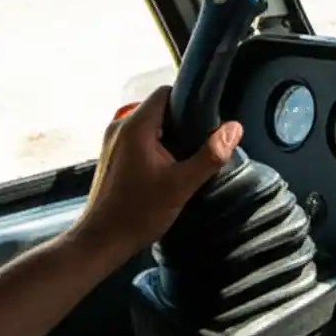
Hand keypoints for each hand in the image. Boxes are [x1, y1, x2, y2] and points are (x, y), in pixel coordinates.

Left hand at [74, 86, 242, 257]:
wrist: (101, 242)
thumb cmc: (139, 212)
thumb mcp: (181, 185)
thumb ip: (210, 155)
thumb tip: (234, 128)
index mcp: (135, 125)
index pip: (166, 93)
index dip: (190, 101)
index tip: (207, 121)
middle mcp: (120, 126)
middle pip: (159, 109)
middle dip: (182, 123)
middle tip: (201, 144)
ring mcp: (112, 142)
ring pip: (150, 125)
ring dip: (170, 137)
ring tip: (186, 159)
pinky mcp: (111, 156)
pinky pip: (140, 139)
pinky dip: (156, 147)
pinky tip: (168, 170)